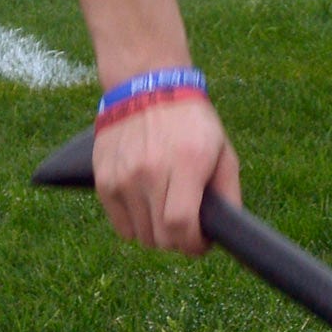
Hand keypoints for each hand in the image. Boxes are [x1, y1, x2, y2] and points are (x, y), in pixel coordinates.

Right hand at [95, 85, 238, 254]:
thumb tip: (224, 230)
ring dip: (157, 233)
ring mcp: (123, 177)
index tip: (200, 242)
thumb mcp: (223, 150)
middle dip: (178, 241)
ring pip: (141, 236)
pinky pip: (121, 226)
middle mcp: (149, 172)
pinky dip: (136, 225)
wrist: (147, 86)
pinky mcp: (103, 180)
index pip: (181, 225)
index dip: (193, 244)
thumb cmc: (190, 122)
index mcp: (185, 164)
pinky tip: (146, 206)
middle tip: (185, 227)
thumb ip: (228, 192)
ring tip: (165, 211)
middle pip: (160, 237)